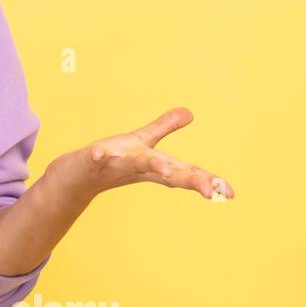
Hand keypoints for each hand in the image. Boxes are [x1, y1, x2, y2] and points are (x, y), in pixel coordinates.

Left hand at [77, 107, 234, 200]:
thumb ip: (164, 127)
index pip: (187, 171)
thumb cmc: (113, 160)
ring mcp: (116, 165)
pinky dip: (97, 157)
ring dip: (152, 167)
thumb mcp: (142, 141)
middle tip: (211, 192)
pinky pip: (96, 159)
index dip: (209, 180)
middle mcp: (140, 166)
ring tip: (166, 172)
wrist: (76, 177)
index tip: (230, 193)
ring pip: (137, 164)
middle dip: (191, 180)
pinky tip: (95, 154)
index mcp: (155, 163)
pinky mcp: (92, 162)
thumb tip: (189, 112)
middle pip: (170, 172)